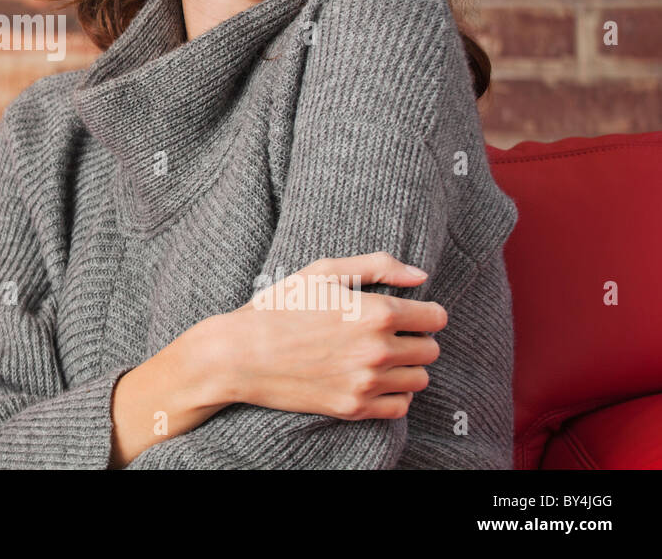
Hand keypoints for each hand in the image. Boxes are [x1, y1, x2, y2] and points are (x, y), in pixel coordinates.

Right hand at [183, 252, 446, 419]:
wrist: (240, 354)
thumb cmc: (279, 306)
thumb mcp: (323, 272)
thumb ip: (377, 267)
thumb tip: (422, 276)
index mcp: (375, 312)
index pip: (436, 318)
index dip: (424, 312)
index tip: (408, 313)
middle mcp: (377, 350)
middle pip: (430, 350)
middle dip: (415, 339)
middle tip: (386, 334)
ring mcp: (366, 383)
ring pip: (419, 379)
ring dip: (405, 367)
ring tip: (377, 357)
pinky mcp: (354, 408)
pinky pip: (400, 407)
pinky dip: (393, 394)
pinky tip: (371, 379)